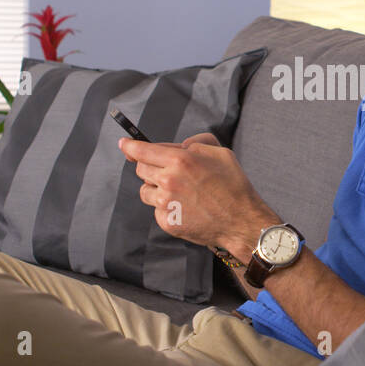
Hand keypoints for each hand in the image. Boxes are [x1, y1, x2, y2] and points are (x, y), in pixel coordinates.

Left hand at [118, 135, 276, 253]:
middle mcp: (169, 180)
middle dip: (150, 168)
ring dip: (156, 189)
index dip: (130, 146)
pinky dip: (166, 208)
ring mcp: (166, 203)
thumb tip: (180, 146)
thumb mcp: (220, 153)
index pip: (143, 150)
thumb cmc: (233, 186)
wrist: (240, 221)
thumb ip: (196, 143)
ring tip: (180, 193)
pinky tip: (185, 208)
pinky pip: (156, 210)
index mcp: (180, 160)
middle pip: (140, 169)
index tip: (124, 145)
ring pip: (145, 191)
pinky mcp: (167, 222)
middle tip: (168, 172)